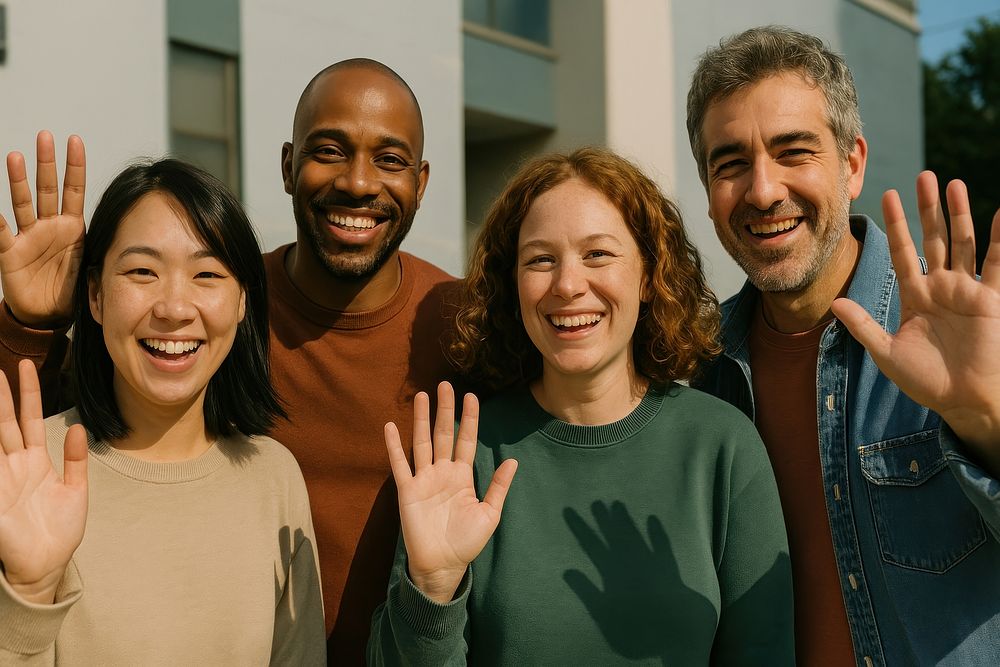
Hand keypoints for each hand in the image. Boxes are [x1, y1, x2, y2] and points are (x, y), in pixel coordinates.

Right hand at [0, 131, 85, 327]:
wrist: (49, 314)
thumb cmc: (71, 287)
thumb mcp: (90, 263)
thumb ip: (100, 245)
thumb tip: (132, 232)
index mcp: (72, 226)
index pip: (74, 189)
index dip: (75, 166)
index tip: (75, 140)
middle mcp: (49, 225)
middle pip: (47, 188)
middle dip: (47, 162)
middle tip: (46, 136)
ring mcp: (28, 236)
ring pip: (23, 202)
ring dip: (18, 180)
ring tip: (16, 155)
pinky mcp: (10, 252)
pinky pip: (1, 233)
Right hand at [0, 359, 87, 603]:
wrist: (46, 566)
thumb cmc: (58, 531)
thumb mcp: (75, 490)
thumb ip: (75, 460)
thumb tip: (75, 426)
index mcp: (35, 462)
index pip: (29, 419)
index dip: (28, 393)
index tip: (26, 366)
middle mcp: (14, 466)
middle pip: (5, 423)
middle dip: (2, 395)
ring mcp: (2, 480)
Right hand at [384, 382, 516, 602]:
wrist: (443, 566)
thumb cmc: (467, 542)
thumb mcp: (489, 514)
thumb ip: (498, 487)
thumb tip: (513, 460)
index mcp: (463, 476)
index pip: (466, 441)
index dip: (469, 419)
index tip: (472, 396)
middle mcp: (442, 473)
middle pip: (444, 434)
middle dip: (446, 410)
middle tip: (446, 385)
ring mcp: (424, 480)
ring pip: (423, 442)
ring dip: (422, 419)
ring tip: (423, 395)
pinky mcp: (407, 491)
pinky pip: (400, 464)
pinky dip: (394, 445)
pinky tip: (391, 426)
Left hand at [832, 171, 999, 473]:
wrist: (963, 401)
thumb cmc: (926, 381)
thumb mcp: (886, 352)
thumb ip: (862, 325)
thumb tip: (833, 301)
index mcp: (914, 296)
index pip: (902, 252)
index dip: (896, 225)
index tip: (886, 196)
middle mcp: (940, 287)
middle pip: (932, 238)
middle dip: (927, 209)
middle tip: (923, 175)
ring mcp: (966, 290)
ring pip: (962, 242)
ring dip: (959, 214)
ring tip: (953, 184)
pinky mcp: (989, 299)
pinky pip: (996, 263)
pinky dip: (998, 239)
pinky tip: (999, 214)